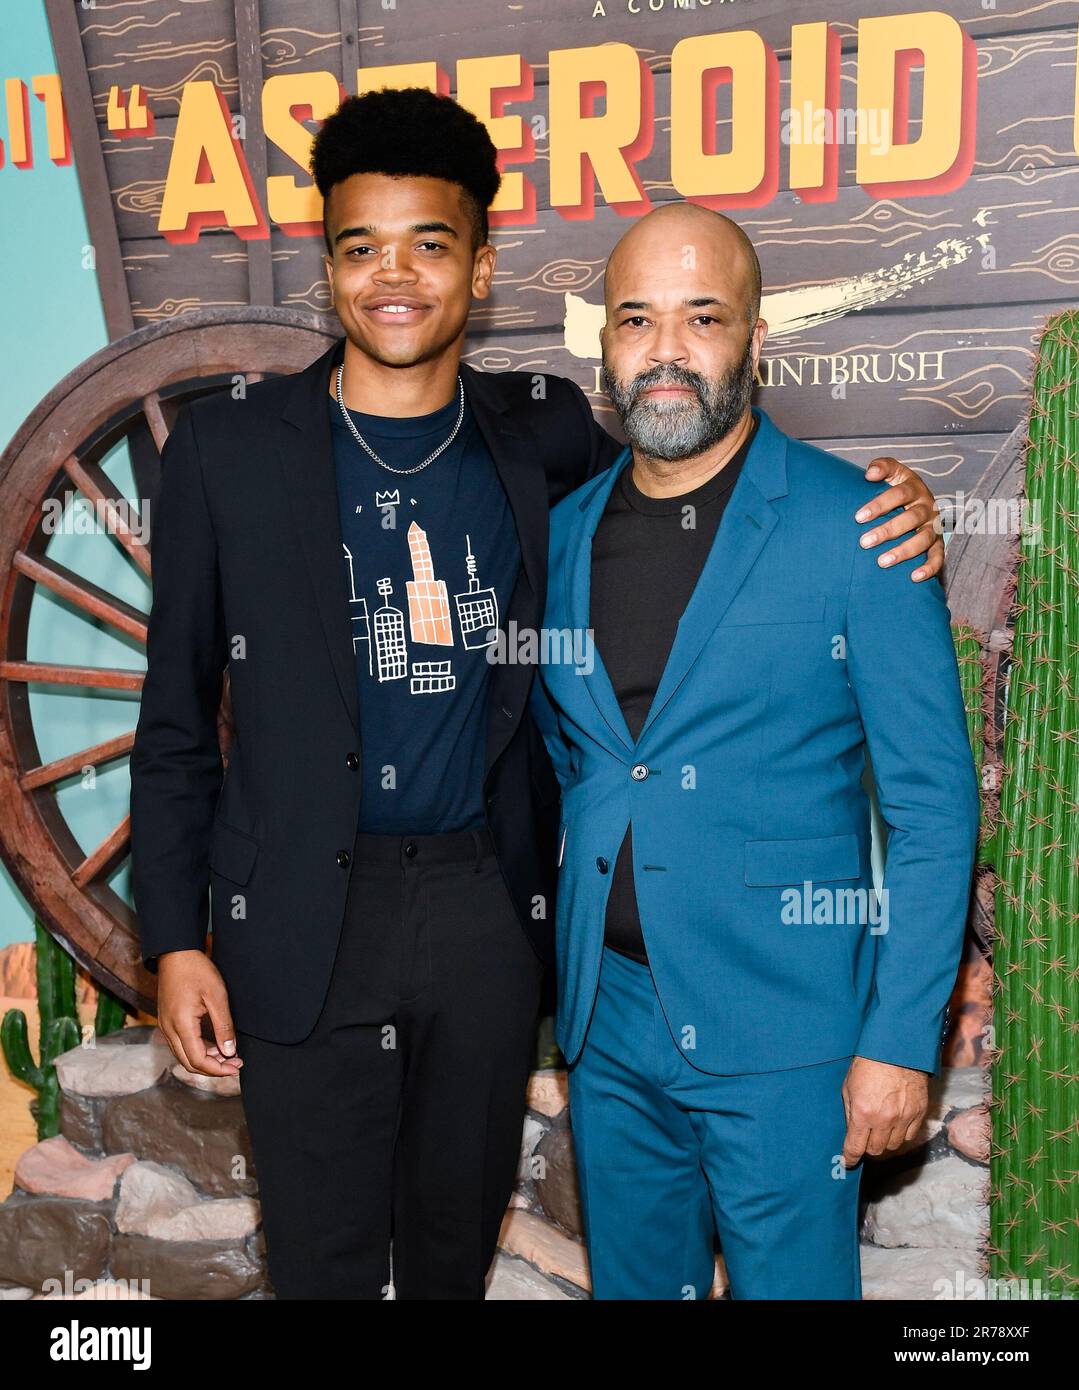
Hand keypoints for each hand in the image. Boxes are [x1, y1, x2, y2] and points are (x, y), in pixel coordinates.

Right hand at [155, 950, 241, 1077]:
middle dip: (212, 1069)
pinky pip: (180, 1045)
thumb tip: (229, 1052)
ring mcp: (165, 1026)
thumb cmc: (197, 970)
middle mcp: (169, 1029)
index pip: (198, 1060)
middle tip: (235, 1064)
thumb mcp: (216, 996)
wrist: (175, 953)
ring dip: (204, 1060)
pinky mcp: (166, 1021)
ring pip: (183, 1056)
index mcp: (181, 1024)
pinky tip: (213, 1045)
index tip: (236, 1067)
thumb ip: (223, 1026)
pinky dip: (196, 1050)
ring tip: (227, 1055)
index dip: (217, 1069)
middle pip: (188, 1063)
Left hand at [841, 1055, 927, 1164]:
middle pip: (875, 1150)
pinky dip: (901, 1135)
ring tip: (879, 1130)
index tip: (848, 1162)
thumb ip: (849, 1112)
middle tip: (864, 1140)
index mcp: (863, 1113)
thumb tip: (850, 1131)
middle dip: (867, 1148)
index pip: (855, 1147)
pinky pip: (909, 1137)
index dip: (850, 1158)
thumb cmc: (868, 1064)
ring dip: (884, 1142)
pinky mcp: (919, 1114)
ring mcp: (904, 1118)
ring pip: (893, 1146)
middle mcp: (884, 1120)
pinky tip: (895, 1126)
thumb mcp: (848, 1087)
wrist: (897, 1049)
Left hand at [855, 458, 942, 581]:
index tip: (858, 517)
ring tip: (881, 562)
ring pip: (923, 539)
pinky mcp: (938, 544)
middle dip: (887, 531)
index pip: (900, 493)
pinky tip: (914, 577)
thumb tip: (870, 474)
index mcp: (914, 487)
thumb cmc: (895, 489)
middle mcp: (927, 506)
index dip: (880, 504)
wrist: (914, 502)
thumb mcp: (891, 473)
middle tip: (864, 542)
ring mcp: (934, 526)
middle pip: (911, 518)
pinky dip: (929, 568)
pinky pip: (938, 557)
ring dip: (903, 551)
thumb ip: (882, 467)